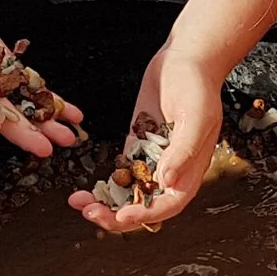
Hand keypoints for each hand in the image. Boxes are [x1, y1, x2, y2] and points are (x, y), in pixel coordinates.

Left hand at [68, 44, 222, 232]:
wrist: (186, 60)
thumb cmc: (198, 87)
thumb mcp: (196, 118)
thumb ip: (183, 151)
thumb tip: (167, 181)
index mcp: (190, 170)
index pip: (169, 204)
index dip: (146, 214)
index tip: (122, 215)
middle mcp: (171, 170)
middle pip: (144, 205)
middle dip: (116, 214)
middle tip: (90, 212)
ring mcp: (152, 159)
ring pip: (128, 193)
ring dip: (105, 202)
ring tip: (79, 201)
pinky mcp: (137, 145)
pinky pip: (119, 173)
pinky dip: (103, 185)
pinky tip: (84, 188)